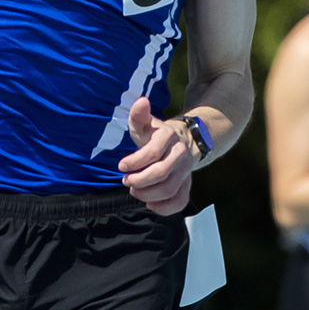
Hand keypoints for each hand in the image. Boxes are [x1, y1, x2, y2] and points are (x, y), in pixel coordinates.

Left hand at [118, 97, 192, 215]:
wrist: (183, 141)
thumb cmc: (157, 135)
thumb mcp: (146, 123)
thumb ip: (139, 115)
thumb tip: (140, 102)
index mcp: (169, 137)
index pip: (153, 152)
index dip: (135, 162)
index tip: (121, 166)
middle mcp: (180, 154)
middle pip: (161, 173)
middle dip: (140, 180)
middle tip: (127, 181)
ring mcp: (185, 171)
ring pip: (169, 189)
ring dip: (148, 194)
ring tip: (134, 191)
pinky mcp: (187, 184)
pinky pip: (180, 201)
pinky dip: (165, 208)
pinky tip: (150, 204)